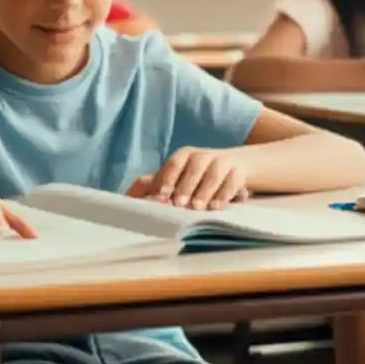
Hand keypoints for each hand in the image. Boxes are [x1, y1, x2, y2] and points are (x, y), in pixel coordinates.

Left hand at [126, 147, 249, 209]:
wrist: (237, 165)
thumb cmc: (198, 175)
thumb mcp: (177, 176)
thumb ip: (153, 185)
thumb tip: (126, 197)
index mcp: (185, 155)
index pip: (174, 164)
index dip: (168, 179)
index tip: (162, 197)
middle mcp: (203, 155)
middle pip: (194, 167)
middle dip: (186, 185)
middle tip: (179, 204)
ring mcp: (223, 162)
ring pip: (214, 173)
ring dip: (204, 191)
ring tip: (197, 208)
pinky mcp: (238, 172)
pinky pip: (232, 181)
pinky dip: (224, 194)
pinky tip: (216, 207)